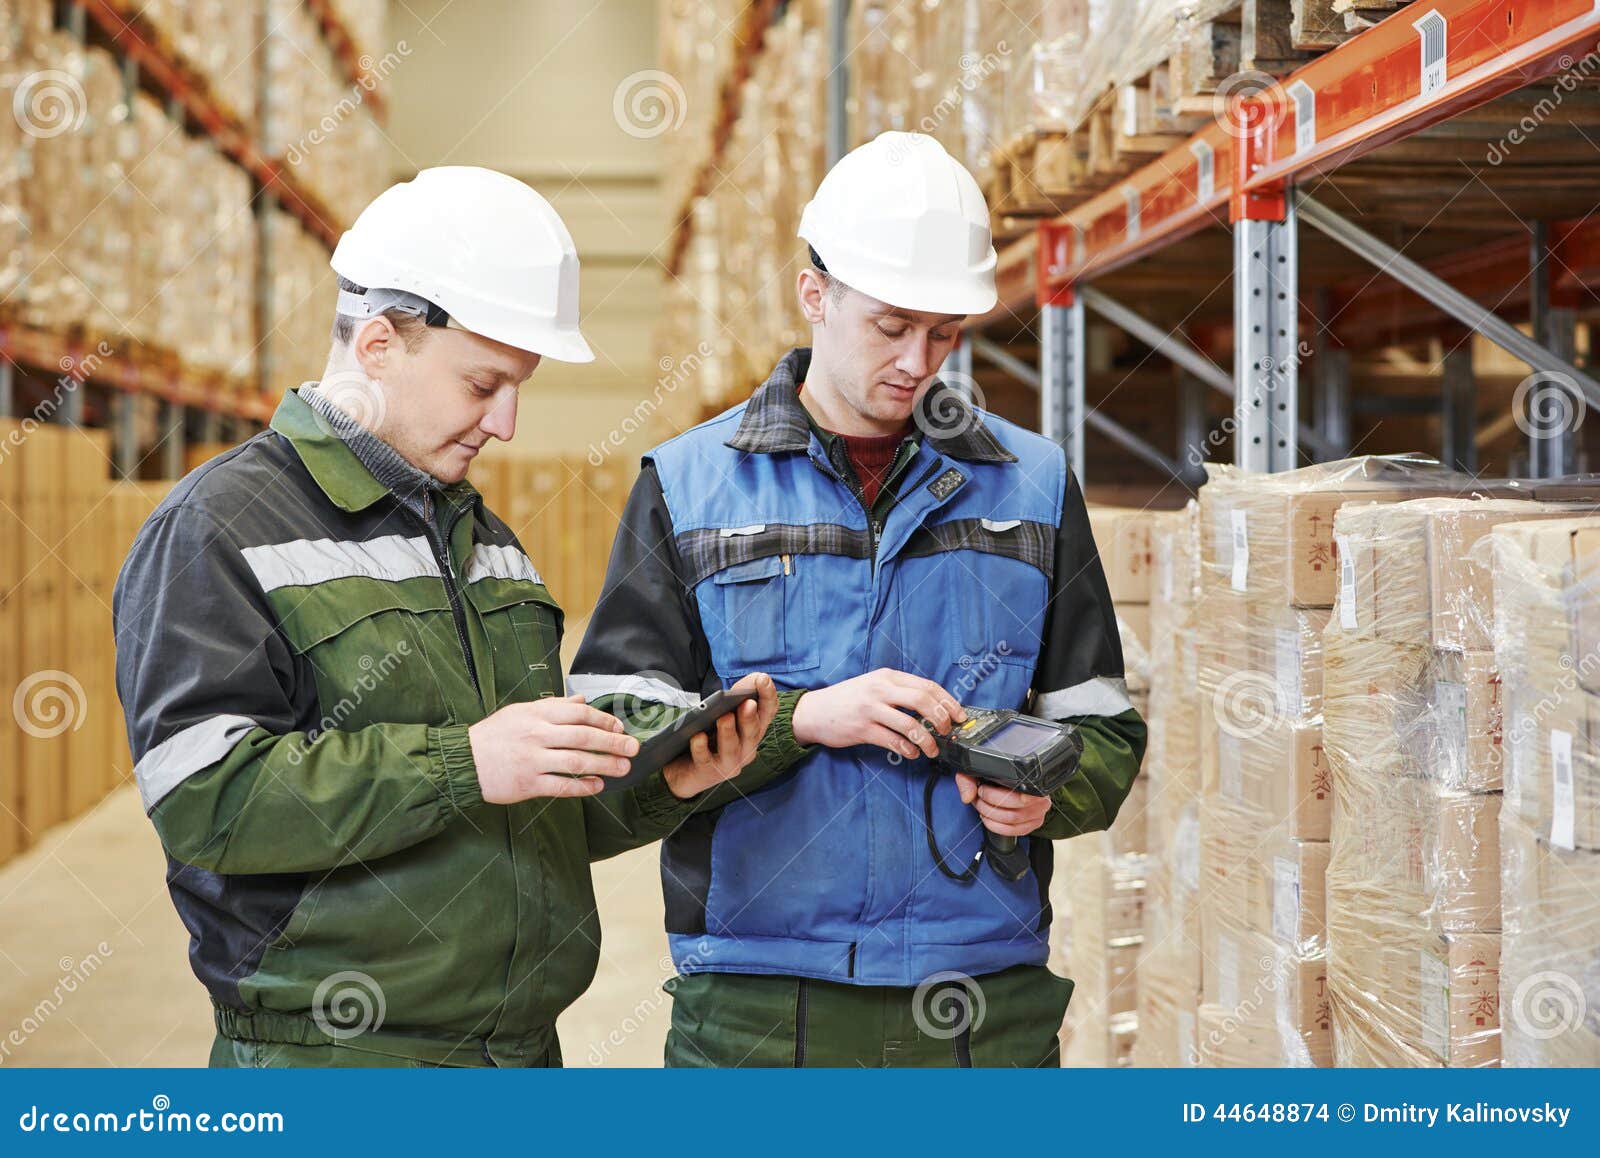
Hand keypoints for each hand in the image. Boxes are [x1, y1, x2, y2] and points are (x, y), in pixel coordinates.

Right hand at [469, 694, 638, 802]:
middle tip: (633, 747)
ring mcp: (533, 761)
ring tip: (623, 767)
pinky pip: (561, 786)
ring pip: (576, 762)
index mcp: (536, 715)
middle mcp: (537, 736)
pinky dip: (582, 786)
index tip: (619, 726)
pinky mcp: (528, 784)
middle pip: (583, 737)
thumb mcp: (521, 712)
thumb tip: (581, 700)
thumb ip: (553, 706)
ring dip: (604, 764)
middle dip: (613, 742)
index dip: (603, 719)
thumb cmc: (494, 735)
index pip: (578, 713)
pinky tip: (597, 785)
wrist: (464, 760)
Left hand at [661, 673, 778, 798]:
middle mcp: (746, 747)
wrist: (685, 768)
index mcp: (753, 729)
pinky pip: (705, 760)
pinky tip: (697, 737)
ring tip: (724, 718)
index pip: (767, 712)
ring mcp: (729, 762)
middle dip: (750, 718)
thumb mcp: (724, 710)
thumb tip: (758, 678)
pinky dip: (701, 748)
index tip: (763, 680)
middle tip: (748, 703)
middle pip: (752, 733)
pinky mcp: (708, 772)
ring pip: (731, 749)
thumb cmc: (709, 734)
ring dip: (728, 733)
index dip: (768, 696)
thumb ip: (740, 693)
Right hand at [790, 668, 965, 759]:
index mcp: (887, 676)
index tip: (960, 716)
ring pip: (910, 725)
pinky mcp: (862, 729)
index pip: (927, 686)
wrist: (814, 711)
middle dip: (942, 719)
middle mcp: (880, 689)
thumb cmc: (847, 700)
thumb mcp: (874, 685)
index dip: (948, 702)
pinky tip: (912, 754)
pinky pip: (893, 741)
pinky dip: (908, 750)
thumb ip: (899, 692)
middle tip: (947, 732)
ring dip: (927, 741)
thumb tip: (932, 707)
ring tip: (931, 750)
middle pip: (923, 701)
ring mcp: (870, 709)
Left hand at [955, 774, 1051, 836]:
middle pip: (1013, 811)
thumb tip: (968, 796)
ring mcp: (1038, 813)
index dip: (995, 795)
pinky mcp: (1032, 824)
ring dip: (991, 816)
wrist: (1007, 783)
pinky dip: (996, 826)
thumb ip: (969, 779)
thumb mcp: (981, 771)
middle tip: (980, 799)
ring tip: (982, 807)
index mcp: (1032, 781)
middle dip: (990, 807)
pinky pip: (1013, 831)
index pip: (1019, 794)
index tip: (982, 790)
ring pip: (1012, 821)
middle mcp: (1040, 798)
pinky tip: (989, 817)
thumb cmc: (998, 777)